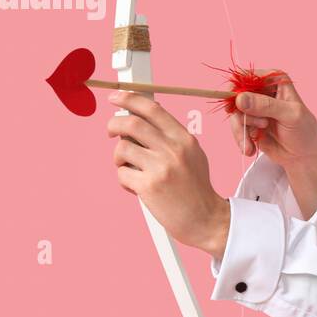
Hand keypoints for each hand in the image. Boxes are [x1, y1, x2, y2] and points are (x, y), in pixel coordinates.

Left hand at [107, 91, 230, 256]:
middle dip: (113, 125)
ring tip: (130, 169)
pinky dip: (124, 181)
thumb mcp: (192, 155)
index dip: (130, 98)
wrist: (206, 219)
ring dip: (119, 159)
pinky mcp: (149, 186)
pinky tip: (137, 188)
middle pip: (131, 124)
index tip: (115, 97)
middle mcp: (173, 149)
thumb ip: (170, 137)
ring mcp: (161, 167)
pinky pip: (122, 174)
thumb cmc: (195, 189)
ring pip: (122, 149)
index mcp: (184, 138)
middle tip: (110, 132)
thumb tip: (139, 121)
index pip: (152, 109)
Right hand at [228, 70, 316, 166]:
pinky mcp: (250, 124)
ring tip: (254, 143)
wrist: (304, 156)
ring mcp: (254, 108)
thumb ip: (267, 105)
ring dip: (242, 131)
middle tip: (262, 126)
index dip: (236, 90)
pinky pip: (236, 128)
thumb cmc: (304, 131)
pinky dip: (241, 139)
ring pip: (235, 114)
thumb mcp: (291, 115)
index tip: (234, 106)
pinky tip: (250, 149)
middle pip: (235, 97)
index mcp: (274, 81)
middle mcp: (262, 91)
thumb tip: (240, 99)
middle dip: (243, 116)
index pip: (247, 76)